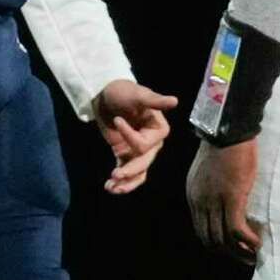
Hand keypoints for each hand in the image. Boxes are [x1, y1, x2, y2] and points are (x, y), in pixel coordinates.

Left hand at [93, 79, 177, 195]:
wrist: (105, 94)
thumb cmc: (124, 91)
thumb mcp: (138, 94)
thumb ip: (154, 100)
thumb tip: (175, 101)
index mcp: (159, 130)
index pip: (146, 144)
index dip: (131, 137)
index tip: (117, 120)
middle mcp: (153, 143)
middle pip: (144, 162)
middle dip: (130, 170)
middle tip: (114, 174)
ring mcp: (138, 151)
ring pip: (138, 173)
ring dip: (126, 182)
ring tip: (112, 187)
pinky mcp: (125, 154)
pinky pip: (126, 171)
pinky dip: (119, 181)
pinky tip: (109, 188)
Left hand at [187, 137, 261, 265]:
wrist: (228, 130)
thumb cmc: (223, 147)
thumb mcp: (207, 171)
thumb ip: (209, 190)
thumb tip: (222, 206)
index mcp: (193, 196)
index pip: (201, 231)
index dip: (218, 245)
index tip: (235, 249)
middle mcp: (200, 202)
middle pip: (210, 240)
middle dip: (229, 253)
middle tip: (246, 256)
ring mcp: (214, 201)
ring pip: (224, 240)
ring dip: (240, 251)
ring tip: (254, 253)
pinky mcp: (231, 198)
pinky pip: (237, 230)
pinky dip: (248, 241)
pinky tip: (258, 242)